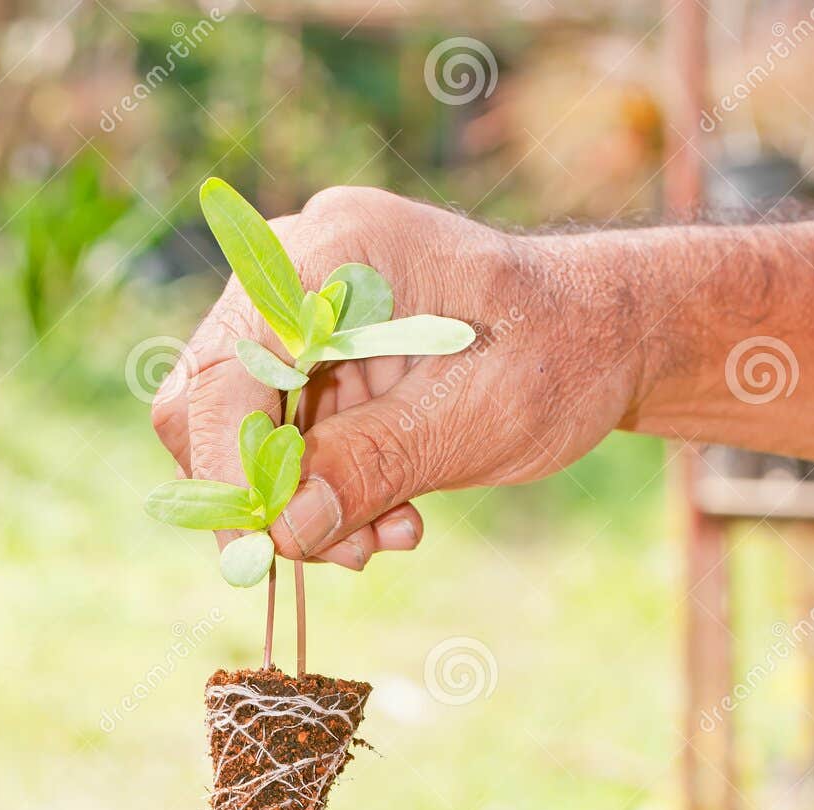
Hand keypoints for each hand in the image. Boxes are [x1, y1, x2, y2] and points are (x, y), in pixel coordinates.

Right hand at [153, 186, 643, 569]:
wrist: (604, 337)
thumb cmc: (563, 353)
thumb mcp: (481, 417)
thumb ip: (376, 465)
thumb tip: (283, 531)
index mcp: (335, 252)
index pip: (229, 364)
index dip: (228, 467)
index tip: (260, 553)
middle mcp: (296, 270)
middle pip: (210, 401)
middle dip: (265, 495)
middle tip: (343, 551)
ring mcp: (297, 315)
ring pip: (239, 436)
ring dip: (301, 507)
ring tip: (388, 536)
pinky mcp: (311, 362)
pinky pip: (278, 445)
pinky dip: (322, 497)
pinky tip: (391, 517)